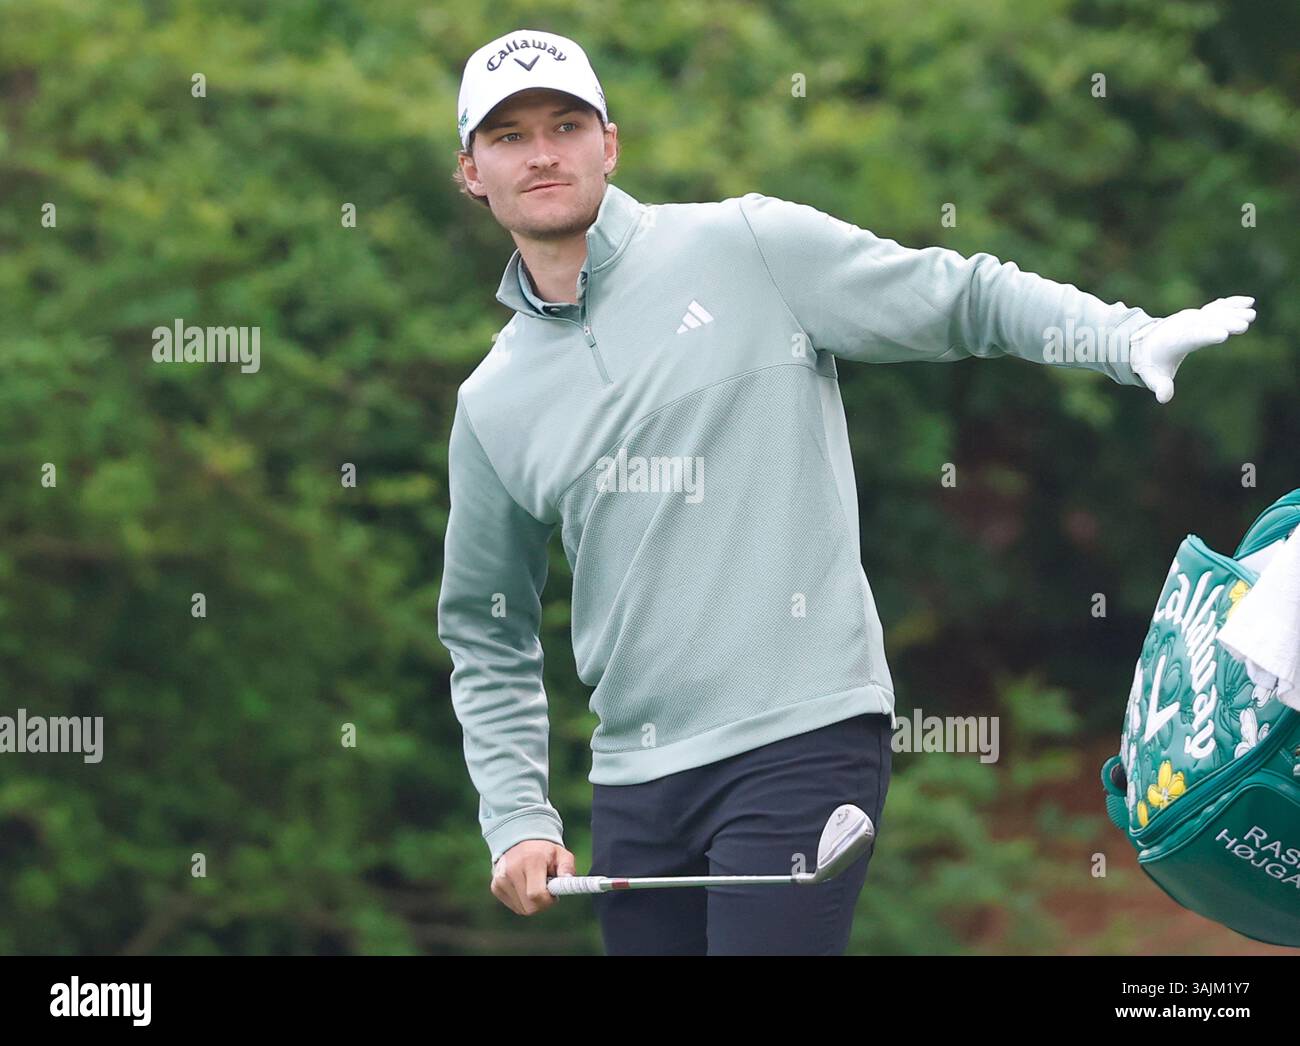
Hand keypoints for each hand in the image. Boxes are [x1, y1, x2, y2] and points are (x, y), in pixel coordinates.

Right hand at [490, 839, 575, 915]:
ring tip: (534, 885)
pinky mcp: (495, 886)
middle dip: (542, 903)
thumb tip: (568, 882)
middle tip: (546, 890)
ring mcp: (501, 879)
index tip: (553, 894)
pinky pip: (514, 906)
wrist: (518, 841)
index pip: (537, 895)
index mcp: (530, 861)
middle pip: (530, 907)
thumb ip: (567, 868)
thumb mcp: (560, 854)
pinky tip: (524, 887)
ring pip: (522, 909)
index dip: (548, 900)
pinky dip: (522, 901)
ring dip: (532, 903)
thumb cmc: (544, 852)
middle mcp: (512, 870)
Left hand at [1131, 296, 1255, 403]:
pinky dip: (1231, 304)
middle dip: (1225, 323)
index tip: (1222, 335)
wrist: (1144, 343)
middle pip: (1207, 322)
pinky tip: (1248, 302)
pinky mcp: (1199, 316)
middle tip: (1244, 326)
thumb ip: (1159, 385)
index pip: (1191, 337)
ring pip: (1214, 313)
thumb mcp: (1152, 376)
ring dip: (1233, 312)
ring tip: (1251, 316)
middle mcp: (1184, 326)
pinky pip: (1216, 308)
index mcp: (1174, 340)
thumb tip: (1163, 398)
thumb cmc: (1151, 363)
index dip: (1206, 335)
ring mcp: (1192, 318)